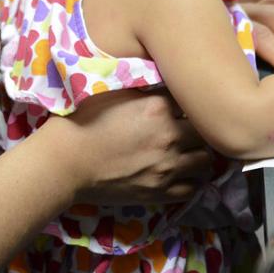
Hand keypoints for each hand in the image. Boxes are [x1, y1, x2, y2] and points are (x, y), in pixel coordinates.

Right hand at [58, 89, 214, 205]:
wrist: (67, 161)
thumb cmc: (84, 121)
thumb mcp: (115, 92)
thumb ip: (145, 88)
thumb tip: (165, 80)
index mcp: (158, 107)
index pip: (191, 99)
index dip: (188, 100)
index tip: (181, 102)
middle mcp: (170, 137)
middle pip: (206, 131)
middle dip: (201, 127)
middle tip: (190, 125)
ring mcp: (168, 167)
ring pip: (207, 161)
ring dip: (200, 153)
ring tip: (190, 149)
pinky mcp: (161, 192)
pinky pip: (194, 188)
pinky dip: (193, 179)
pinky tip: (183, 172)